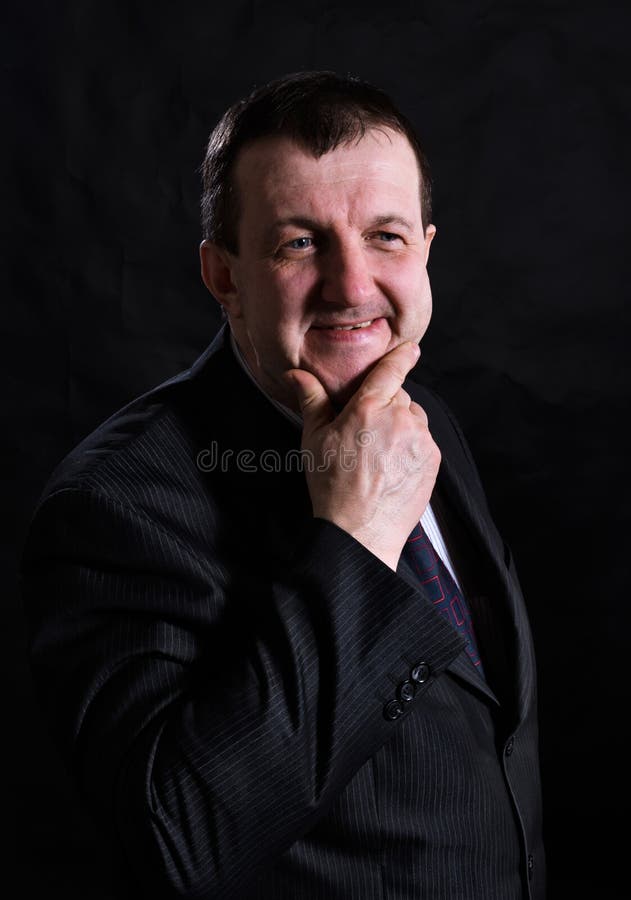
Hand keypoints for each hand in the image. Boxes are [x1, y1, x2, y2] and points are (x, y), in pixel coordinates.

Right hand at [287, 342, 440, 569]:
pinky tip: (392, 466)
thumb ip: (312, 400)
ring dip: (401, 425)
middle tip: (365, 433)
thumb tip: (297, 373)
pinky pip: (424, 440)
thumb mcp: (314, 440)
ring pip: (414, 418)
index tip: (412, 347)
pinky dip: (412, 446)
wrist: (359, 532)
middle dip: (385, 406)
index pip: (391, 370)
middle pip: (399, 396)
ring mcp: (419, 439)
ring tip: (378, 453)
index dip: (402, 355)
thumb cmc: (331, 487)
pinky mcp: (432, 459)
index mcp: (368, 408)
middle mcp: (399, 419)